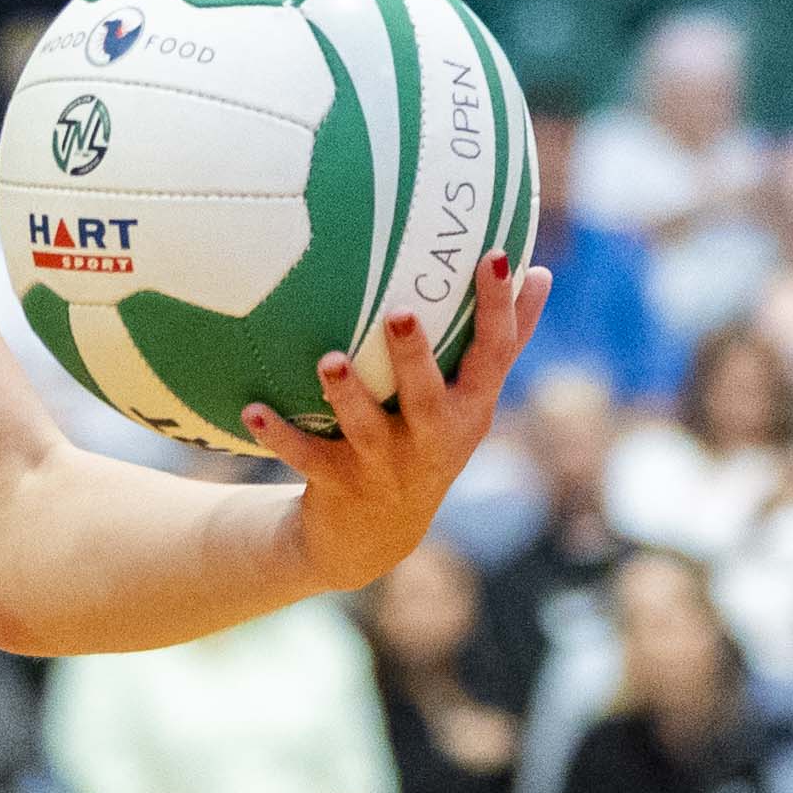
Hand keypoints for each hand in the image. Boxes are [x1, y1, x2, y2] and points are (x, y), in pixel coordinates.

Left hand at [256, 259, 548, 591]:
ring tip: (329, 360)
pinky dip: (279, 436)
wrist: (376, 536)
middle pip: (427, 399)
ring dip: (347, 395)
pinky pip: (306, 458)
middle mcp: (432, 441)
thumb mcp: (471, 402)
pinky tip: (252, 410)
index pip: (493, 356)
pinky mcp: (339, 486)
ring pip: (365, 430)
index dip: (497, 308)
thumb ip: (502, 342)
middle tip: (401, 314)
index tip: (492, 256)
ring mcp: (385, 467)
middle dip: (415, 359)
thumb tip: (540, 270)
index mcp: (469, 410)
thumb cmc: (428, 443)